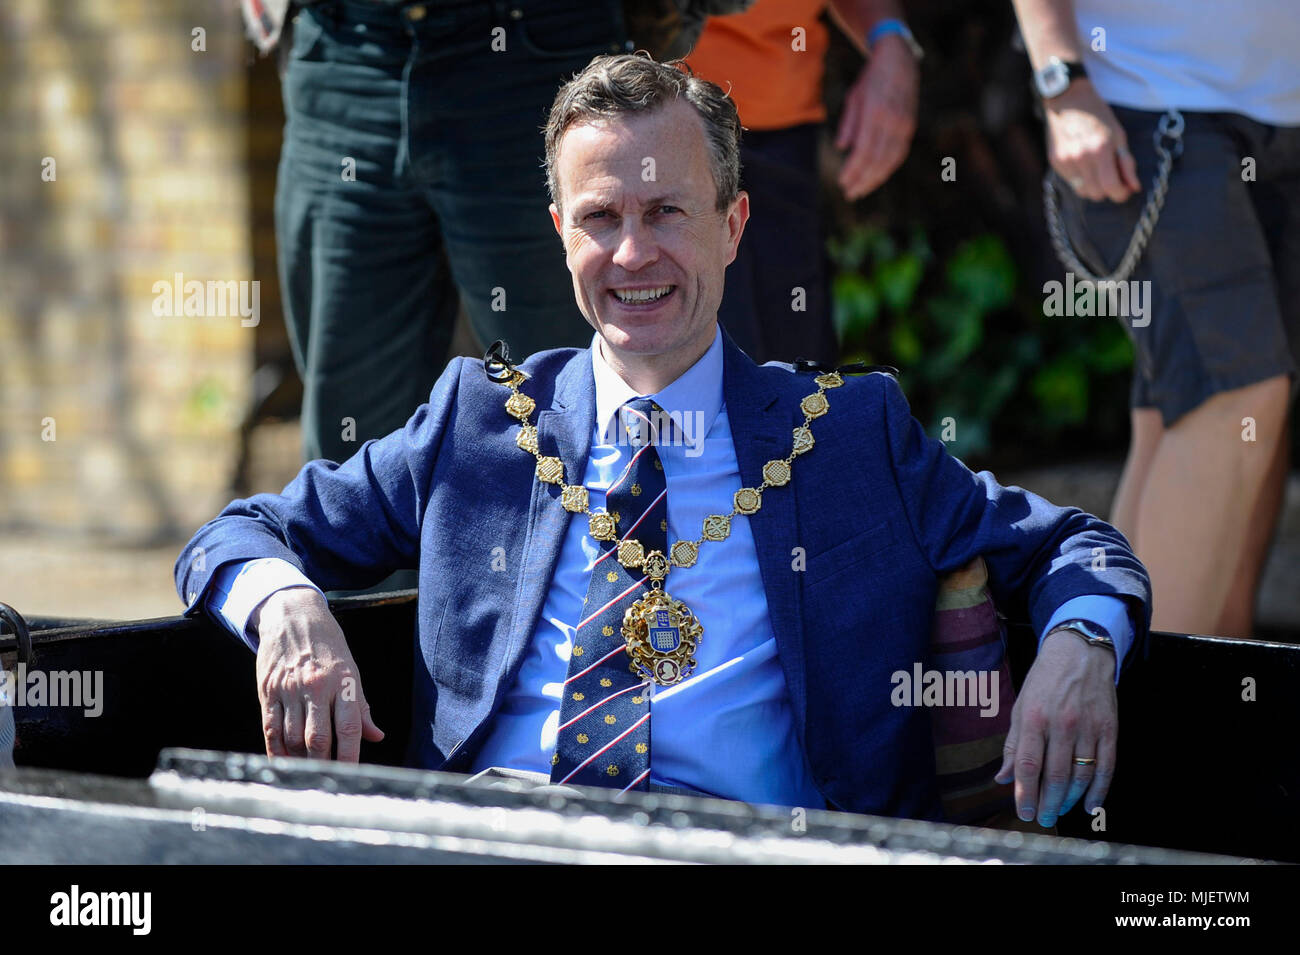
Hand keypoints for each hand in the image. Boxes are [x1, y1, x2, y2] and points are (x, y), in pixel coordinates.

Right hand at [252, 586, 383, 761]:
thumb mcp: (351, 669)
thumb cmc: (327, 643)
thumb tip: (376, 736)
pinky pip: (270, 729)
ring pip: (292, 737)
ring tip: (307, 773)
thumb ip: (361, 706)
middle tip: (327, 780)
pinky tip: (283, 762)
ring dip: (300, 761)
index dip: (350, 756)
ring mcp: (289, 690)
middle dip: (323, 764)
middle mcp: (316, 687)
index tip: (350, 775)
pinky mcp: (267, 691)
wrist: (292, 614)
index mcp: (343, 682)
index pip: (349, 728)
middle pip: (317, 738)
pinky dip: (276, 750)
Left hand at [834, 33, 918, 200]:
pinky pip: (899, 153)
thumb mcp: (854, 97)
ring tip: (861, 190)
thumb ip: (848, 124)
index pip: (863, 151)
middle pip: (877, 160)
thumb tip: (842, 148)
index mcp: (875, 113)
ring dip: (875, 178)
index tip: (842, 182)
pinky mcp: (910, 126)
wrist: (900, 59)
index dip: (853, 170)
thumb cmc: (872, 78)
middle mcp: (892, 121)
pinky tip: (876, 176)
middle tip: (849, 194)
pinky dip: (887, 168)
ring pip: (890, 161)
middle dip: (862, 180)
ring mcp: (904, 125)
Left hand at [994, 628, 1116, 826]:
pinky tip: (1090, 804)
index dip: (1026, 794)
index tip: (1024, 812)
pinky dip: (1099, 790)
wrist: (1079, 653)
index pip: (1029, 765)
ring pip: (1081, 775)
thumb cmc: (1044, 682)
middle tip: (1042, 818)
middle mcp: (1061, 724)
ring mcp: (1088, 727)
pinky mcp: (1109, 729)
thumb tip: (1003, 778)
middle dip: (1048, 803)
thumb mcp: (1020, 707)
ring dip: (1070, 800)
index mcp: (1034, 718)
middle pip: (1056, 776)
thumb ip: (1014, 745)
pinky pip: (1106, 767)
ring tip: (1059, 810)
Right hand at [1044, 79, 1140, 202]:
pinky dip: (1080, 179)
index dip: (1121, 194)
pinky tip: (1084, 164)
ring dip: (1093, 187)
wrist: (1069, 100)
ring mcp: (1066, 161)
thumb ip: (1126, 163)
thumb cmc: (1098, 116)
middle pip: (1096, 194)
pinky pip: (1071, 182)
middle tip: (1112, 179)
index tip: (1125, 190)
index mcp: (1101, 150)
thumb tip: (1134, 187)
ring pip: (1082, 191)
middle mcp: (1081, 158)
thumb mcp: (1119, 136)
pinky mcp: (1055, 162)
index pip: (1111, 187)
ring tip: (1097, 172)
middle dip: (1107, 190)